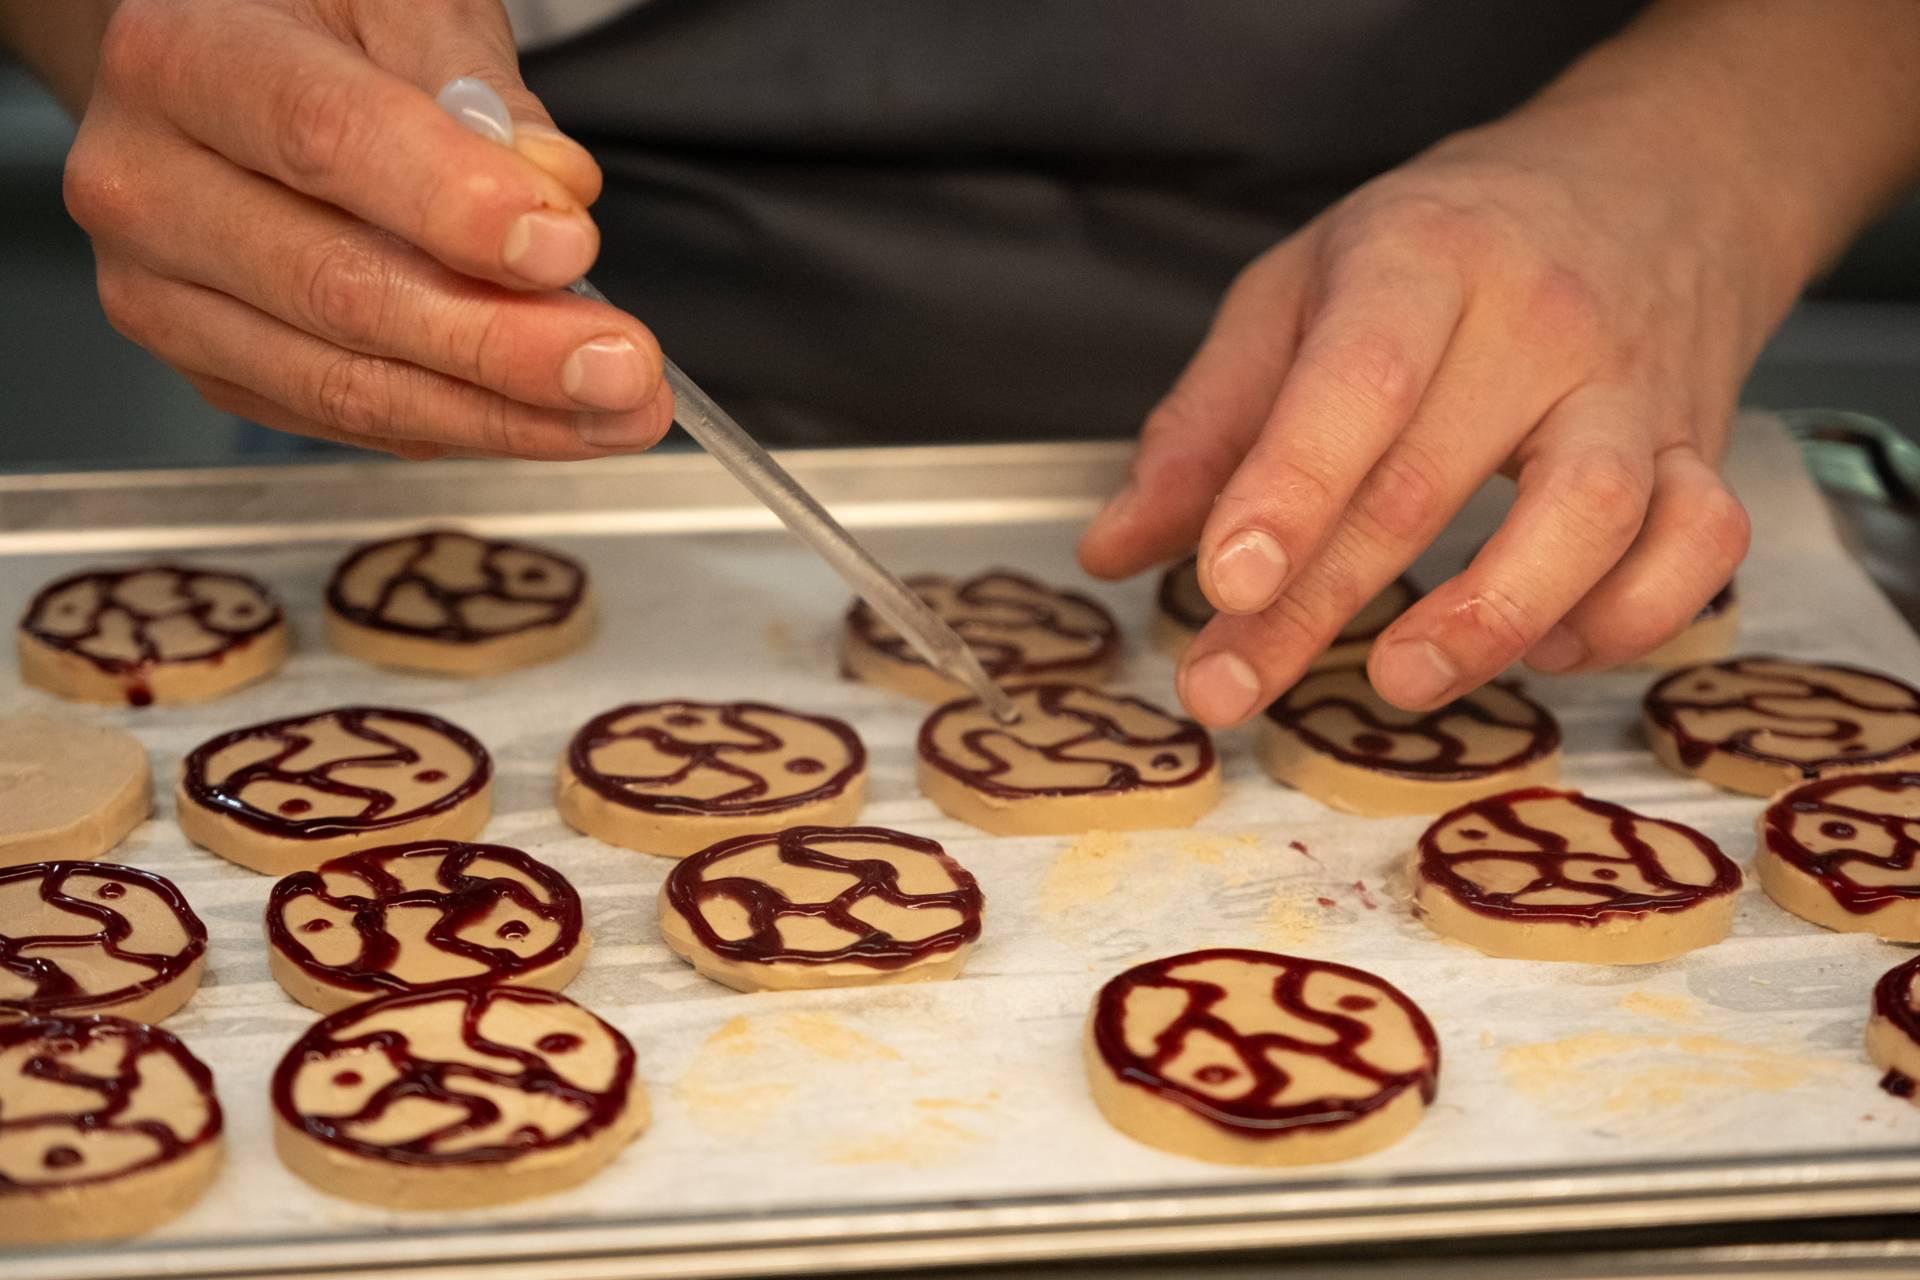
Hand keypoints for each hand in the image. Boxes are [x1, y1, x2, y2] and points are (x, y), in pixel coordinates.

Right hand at [63, 0, 670, 458]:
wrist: (222, 80)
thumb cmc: (318, 31)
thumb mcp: (404, 8)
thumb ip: (481, 92)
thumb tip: (554, 189)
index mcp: (184, 57)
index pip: (326, 141)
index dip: (453, 208)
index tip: (565, 250)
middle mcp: (148, 184)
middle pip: (338, 289)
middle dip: (503, 346)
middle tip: (622, 367)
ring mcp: (165, 292)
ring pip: (346, 384)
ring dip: (503, 414)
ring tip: (617, 411)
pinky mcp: (210, 367)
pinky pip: (349, 420)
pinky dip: (461, 428)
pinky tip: (550, 421)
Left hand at [1078, 94, 1800, 725]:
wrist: (1651, 175)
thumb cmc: (1448, 245)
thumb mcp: (1299, 290)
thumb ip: (1204, 423)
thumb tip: (1113, 549)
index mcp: (1421, 262)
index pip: (1355, 382)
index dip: (1287, 489)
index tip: (1225, 581)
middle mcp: (1537, 322)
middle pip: (1427, 478)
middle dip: (1316, 605)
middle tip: (1226, 688)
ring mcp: (1632, 386)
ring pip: (1593, 515)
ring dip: (1492, 620)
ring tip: (1401, 683)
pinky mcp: (1699, 446)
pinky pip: (1699, 546)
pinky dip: (1630, 617)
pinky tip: (1547, 646)